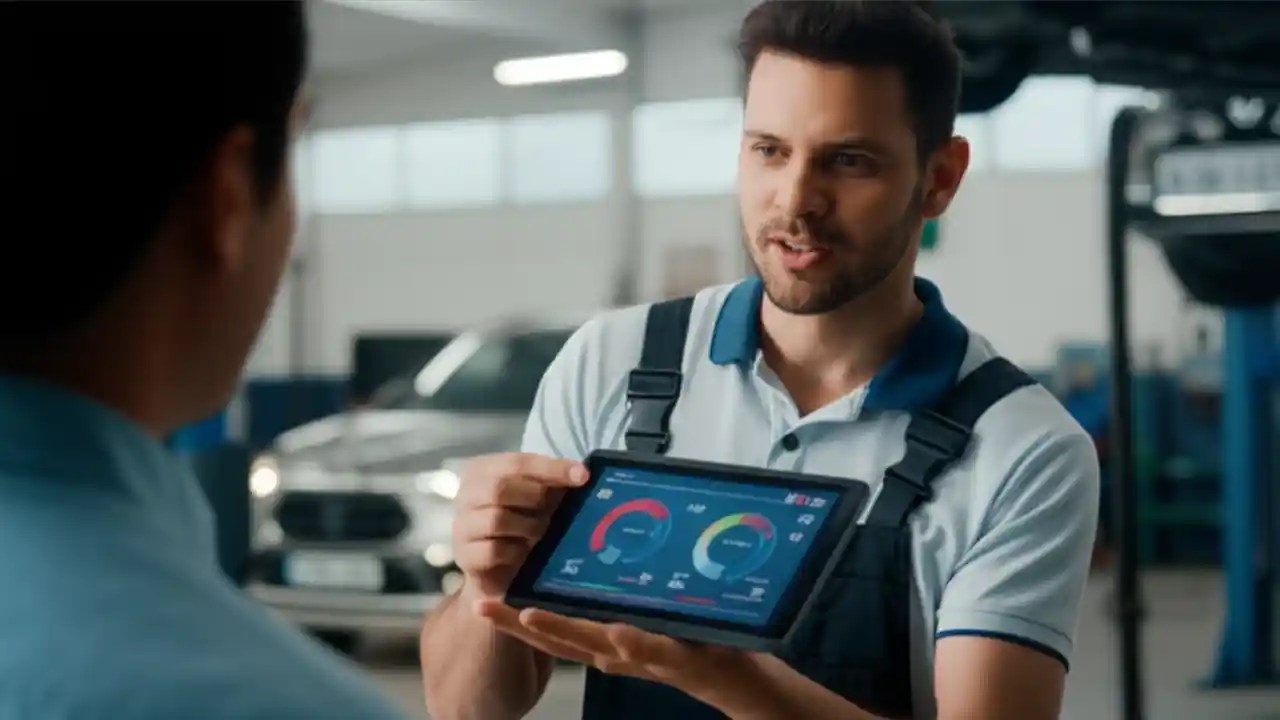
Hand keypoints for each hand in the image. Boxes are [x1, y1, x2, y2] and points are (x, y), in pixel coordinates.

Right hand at [452, 452, 588, 598]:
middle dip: (535, 499)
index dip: (551, 468)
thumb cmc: (518, 518)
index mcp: (482, 470)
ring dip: (528, 527)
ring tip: (543, 534)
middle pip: (499, 488)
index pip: (516, 463)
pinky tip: (527, 553)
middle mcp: (466, 495)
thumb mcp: (535, 495)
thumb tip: (582, 476)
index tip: (582, 476)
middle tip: (555, 512)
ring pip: (496, 519)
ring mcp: (462, 527)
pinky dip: (515, 551)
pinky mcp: (466, 557)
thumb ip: (551, 483)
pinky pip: (492, 551)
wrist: (493, 562)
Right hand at [473, 599, 763, 705]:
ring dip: (561, 631)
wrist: (736, 674)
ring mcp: (642, 656)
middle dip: (518, 624)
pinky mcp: (675, 657)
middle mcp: (615, 652)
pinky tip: (615, 631)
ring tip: (527, 615)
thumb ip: (623, 588)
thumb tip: (602, 541)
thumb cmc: (691, 637)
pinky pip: (651, 649)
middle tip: (484, 606)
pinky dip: (632, 642)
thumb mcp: (648, 610)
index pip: (553, 626)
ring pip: (596, 644)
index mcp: (606, 638)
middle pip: (559, 638)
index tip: (482, 599)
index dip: (514, 617)